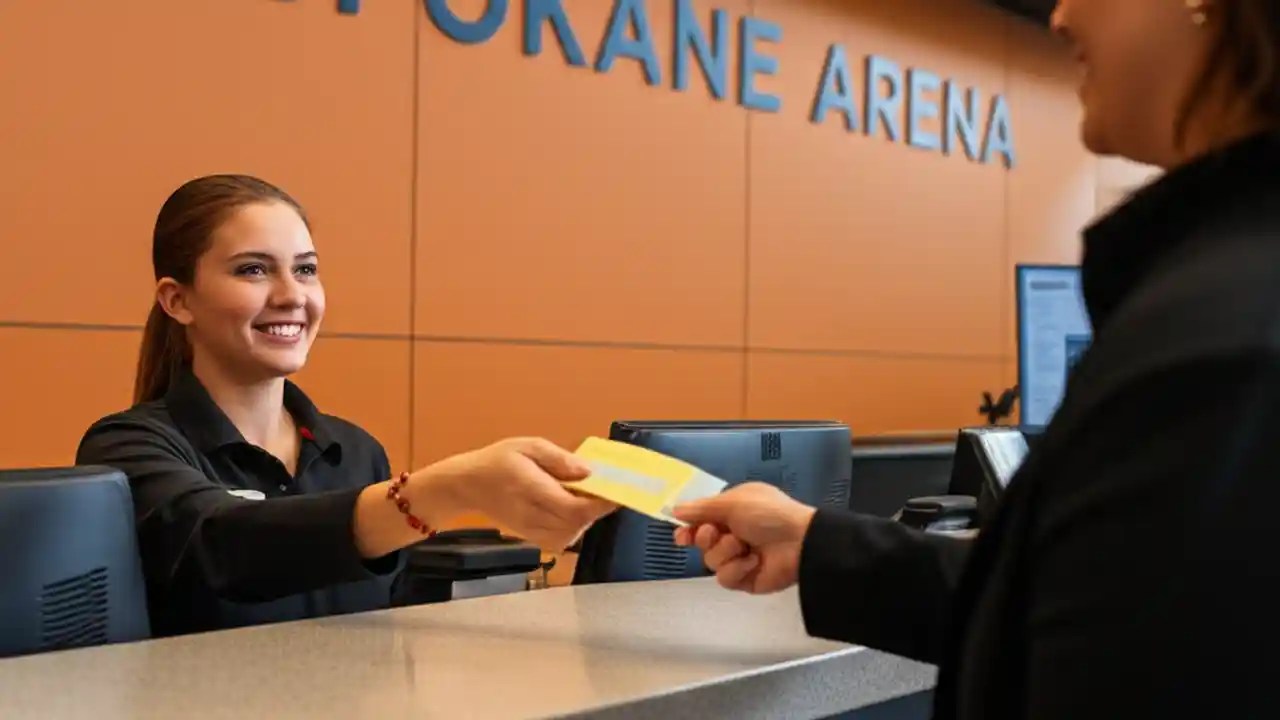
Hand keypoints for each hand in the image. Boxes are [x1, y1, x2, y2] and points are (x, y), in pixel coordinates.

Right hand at [421, 437, 615, 551]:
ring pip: (571, 535)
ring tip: (585, 499)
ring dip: (585, 519)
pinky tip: (570, 510)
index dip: (600, 504)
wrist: (467, 485)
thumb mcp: (528, 446)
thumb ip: (560, 459)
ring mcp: (530, 530)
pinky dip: (573, 527)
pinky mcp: (530, 538)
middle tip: (604, 491)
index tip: (617, 493)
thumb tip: (589, 471)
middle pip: (576, 524)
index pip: (574, 507)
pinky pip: (561, 540)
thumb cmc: (497, 461)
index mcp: (530, 489)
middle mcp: (531, 515)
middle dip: (596, 509)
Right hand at [672, 483, 815, 593]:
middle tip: (716, 532)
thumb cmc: (768, 514)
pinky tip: (753, 561)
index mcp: (732, 511)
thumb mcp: (733, 502)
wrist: (800, 543)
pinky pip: (725, 578)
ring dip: (725, 552)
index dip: (688, 529)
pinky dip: (737, 568)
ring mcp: (739, 558)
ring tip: (744, 546)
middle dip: (705, 538)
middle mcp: (734, 533)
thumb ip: (701, 508)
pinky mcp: (745, 579)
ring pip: (710, 561)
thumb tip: (675, 510)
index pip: (701, 521)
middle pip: (701, 542)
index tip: (681, 535)